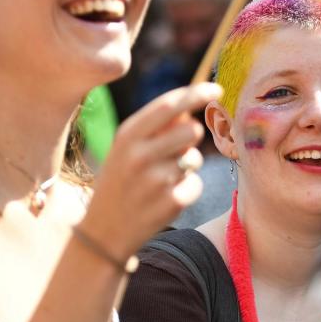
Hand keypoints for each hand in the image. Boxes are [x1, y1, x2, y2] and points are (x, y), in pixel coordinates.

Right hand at [79, 82, 221, 259]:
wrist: (103, 232)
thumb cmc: (120, 181)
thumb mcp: (125, 149)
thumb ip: (154, 128)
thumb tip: (189, 112)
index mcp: (127, 136)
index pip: (169, 105)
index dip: (197, 94)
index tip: (217, 89)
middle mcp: (140, 155)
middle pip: (191, 130)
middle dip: (191, 136)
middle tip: (175, 150)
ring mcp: (156, 181)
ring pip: (194, 158)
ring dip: (186, 165)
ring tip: (161, 179)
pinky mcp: (171, 203)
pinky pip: (195, 184)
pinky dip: (186, 189)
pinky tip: (163, 199)